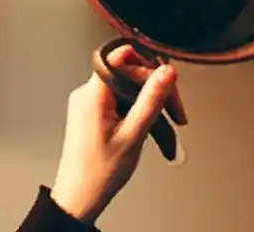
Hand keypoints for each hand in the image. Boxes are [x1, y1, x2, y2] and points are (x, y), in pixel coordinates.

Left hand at [50, 46, 182, 223]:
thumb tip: (167, 72)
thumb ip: (151, 100)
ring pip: (127, 88)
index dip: (147, 65)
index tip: (166, 81)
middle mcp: (88, 93)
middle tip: (175, 111)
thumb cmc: (99, 172)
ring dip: (149, 103)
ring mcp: (89, 103)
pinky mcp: (92, 113)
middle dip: (154, 89)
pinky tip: (149, 128)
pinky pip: (120, 101)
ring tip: (165, 125)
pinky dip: (137, 111)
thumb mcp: (133, 134)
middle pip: (127, 73)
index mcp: (93, 94)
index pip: (120, 57)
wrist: (79, 197)